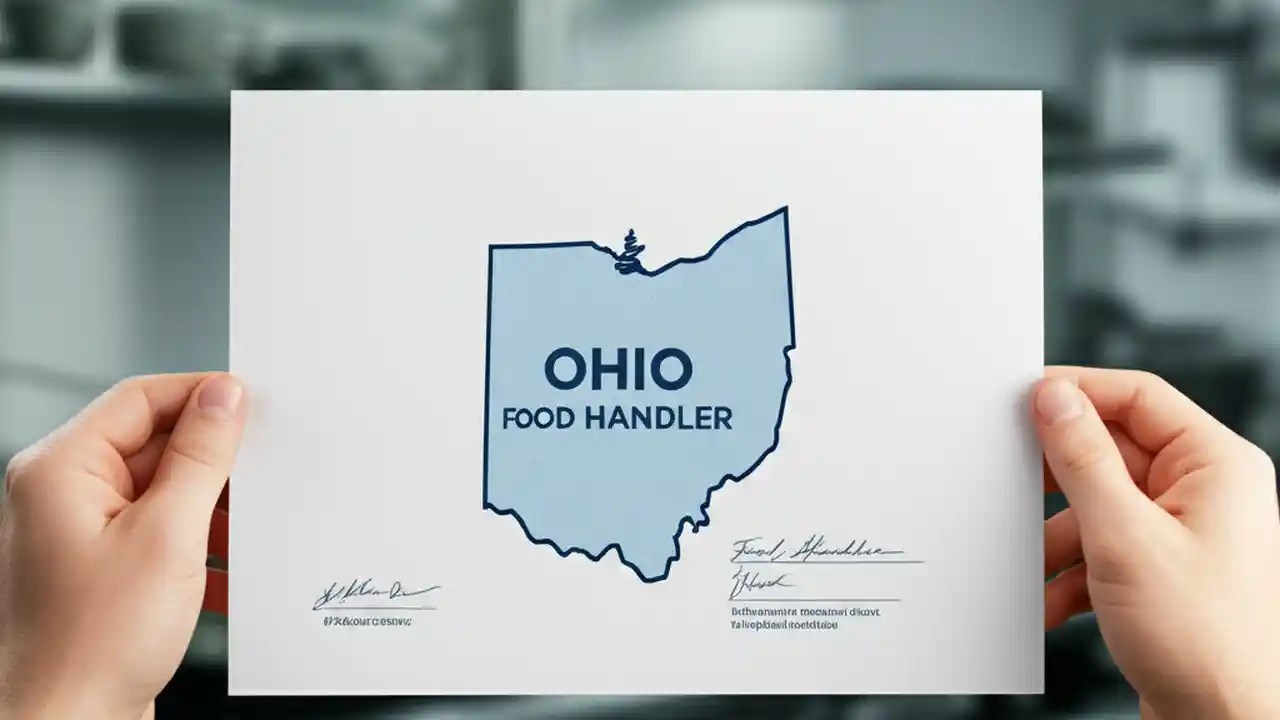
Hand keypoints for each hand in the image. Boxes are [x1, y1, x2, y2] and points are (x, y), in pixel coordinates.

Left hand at [0, 374, 246, 718]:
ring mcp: (79, 534)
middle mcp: (61, 495)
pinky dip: (198, 544)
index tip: (255, 402)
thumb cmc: (91, 648)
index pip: (140, 397)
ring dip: (210, 507)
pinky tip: (228, 570)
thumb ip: (200, 458)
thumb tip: (223, 397)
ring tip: (248, 530)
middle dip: (212, 459)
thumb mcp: (167, 536)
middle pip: (152, 442)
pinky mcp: (102, 571)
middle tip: (263, 469)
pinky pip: (159, 533)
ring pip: (162, 490)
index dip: (202, 394)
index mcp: (60, 470)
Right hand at [1037, 367, 1279, 719]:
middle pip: (1112, 452)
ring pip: (1100, 506)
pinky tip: (1052, 603)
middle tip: (1011, 484)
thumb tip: (1053, 397)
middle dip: (1059, 482)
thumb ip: (1082, 460)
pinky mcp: (1164, 573)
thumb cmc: (1204, 639)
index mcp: (1216, 464)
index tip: (1020, 399)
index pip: (1136, 396)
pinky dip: (1072, 574)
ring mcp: (1185, 533)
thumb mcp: (1124, 537)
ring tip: (1035, 567)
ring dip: (1060, 538)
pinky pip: (1104, 549)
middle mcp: (1205, 491)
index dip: (1075, 391)